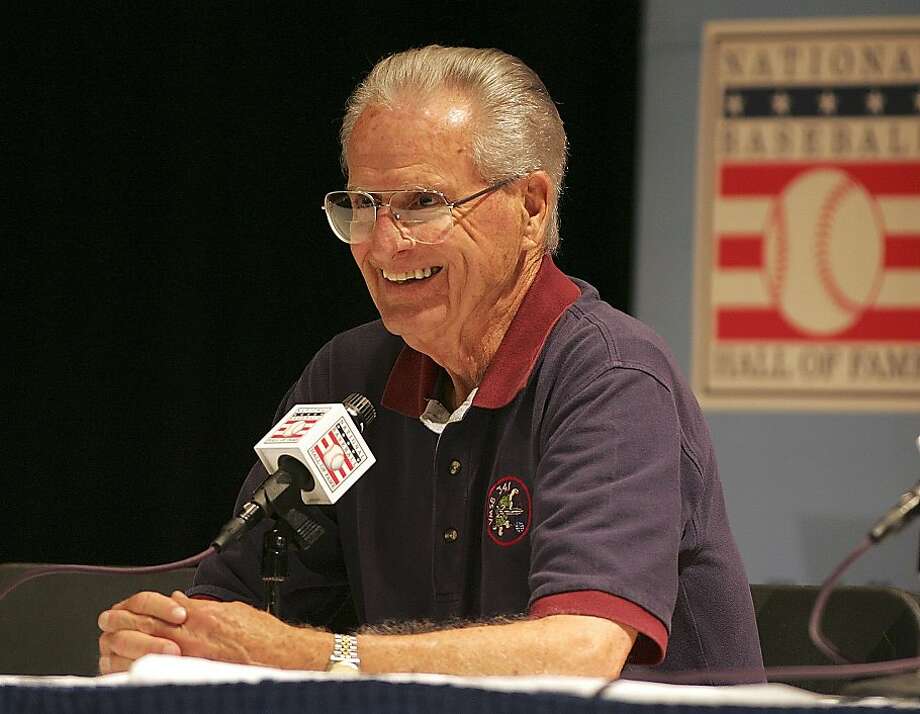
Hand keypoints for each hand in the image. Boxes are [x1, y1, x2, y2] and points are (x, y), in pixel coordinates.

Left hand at [98, 591, 329, 672]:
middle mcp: (195, 635)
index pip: (159, 607)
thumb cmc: (263, 636)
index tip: (125, 611)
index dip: (136, 609)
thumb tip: (178, 602)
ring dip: (127, 648)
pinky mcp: (196, 673)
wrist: (283, 656)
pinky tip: (131, 672)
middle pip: (147, 628)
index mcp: (202, 615)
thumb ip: (203, 607)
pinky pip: (162, 672)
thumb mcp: (232, 610)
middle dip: (124, 627)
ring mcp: (193, 656)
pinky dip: (143, 671)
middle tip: (108, 627)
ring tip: (111, 650)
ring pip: (148, 650)